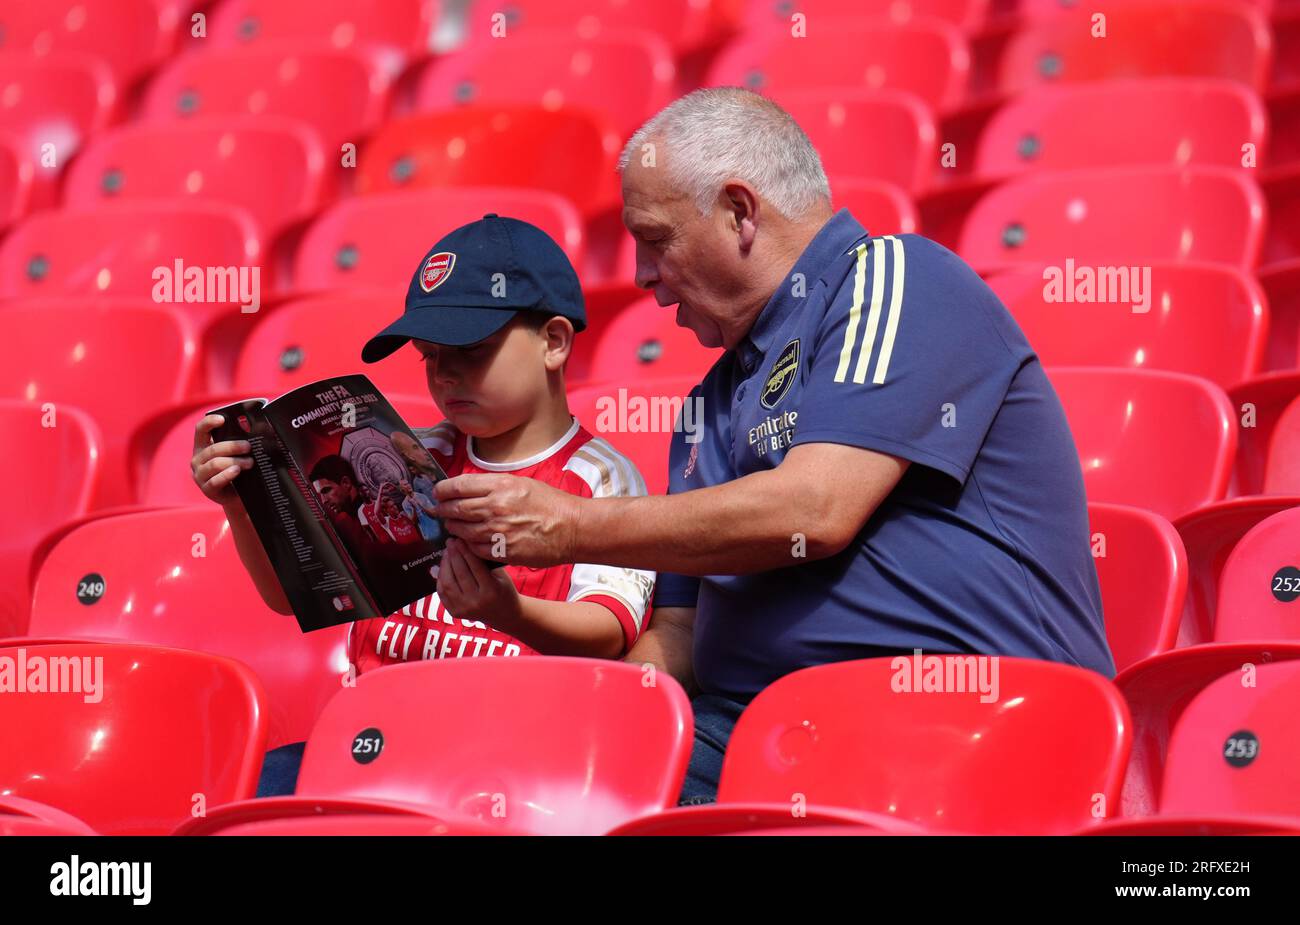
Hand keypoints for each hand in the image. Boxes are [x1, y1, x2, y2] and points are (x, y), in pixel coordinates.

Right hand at [191, 414, 253, 507]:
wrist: (236, 496)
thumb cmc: (236, 470)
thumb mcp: (236, 454)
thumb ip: (241, 441)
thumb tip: (261, 427)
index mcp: (202, 446)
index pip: (200, 430)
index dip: (209, 422)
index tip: (222, 419)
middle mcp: (197, 460)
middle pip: (213, 449)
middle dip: (232, 446)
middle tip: (248, 447)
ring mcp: (200, 475)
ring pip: (215, 464)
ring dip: (234, 461)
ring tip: (249, 462)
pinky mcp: (207, 489)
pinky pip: (215, 481)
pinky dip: (227, 475)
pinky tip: (236, 471)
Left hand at [434, 473, 581, 566]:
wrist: (572, 528)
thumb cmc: (549, 503)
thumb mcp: (521, 483)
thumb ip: (492, 486)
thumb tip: (466, 490)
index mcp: (500, 486)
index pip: (458, 486)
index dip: (442, 490)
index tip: (438, 493)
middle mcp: (495, 507)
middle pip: (455, 509)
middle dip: (443, 510)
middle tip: (439, 511)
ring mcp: (498, 531)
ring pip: (462, 532)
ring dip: (454, 528)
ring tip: (453, 526)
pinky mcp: (503, 551)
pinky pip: (475, 549)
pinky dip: (468, 546)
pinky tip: (469, 541)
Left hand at [437, 537, 521, 629]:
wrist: (504, 615)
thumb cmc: (504, 590)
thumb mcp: (501, 575)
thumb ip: (485, 562)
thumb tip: (467, 543)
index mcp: (491, 591)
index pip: (475, 566)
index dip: (466, 550)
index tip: (460, 539)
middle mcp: (476, 602)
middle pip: (460, 573)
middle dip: (454, 554)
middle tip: (451, 541)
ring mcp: (464, 608)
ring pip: (448, 582)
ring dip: (445, 564)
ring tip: (447, 552)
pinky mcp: (455, 612)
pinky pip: (442, 592)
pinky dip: (441, 577)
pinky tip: (444, 566)